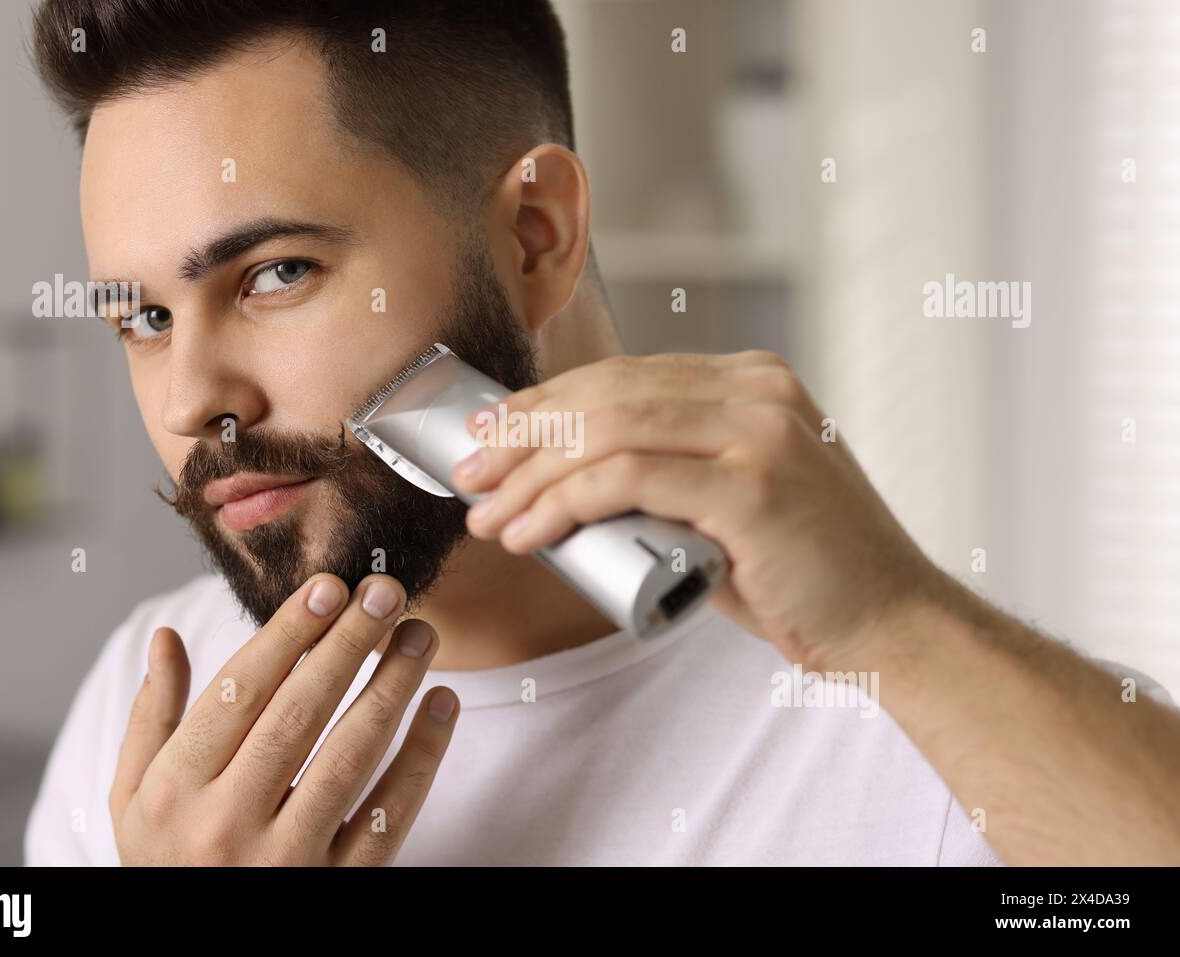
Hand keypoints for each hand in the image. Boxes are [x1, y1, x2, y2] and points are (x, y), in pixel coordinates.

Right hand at [109, 573, 458, 864]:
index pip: (238, 693)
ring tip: (419, 634)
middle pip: (298, 715)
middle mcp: (224, 827)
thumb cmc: (168, 863)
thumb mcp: (134, 800)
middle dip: (346, 644)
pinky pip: (387, 815)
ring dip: (392, 687)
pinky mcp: (338, 889)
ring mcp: (284, 862)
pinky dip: (422, 756)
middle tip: (385, 590)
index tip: (327, 588)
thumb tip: (167, 638)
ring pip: (349, 757)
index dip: (287, 635)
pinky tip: (442, 705)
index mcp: (172, 792)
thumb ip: (153, 720)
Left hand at [452, 351, 940, 670]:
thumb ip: (668, 476)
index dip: (545, 402)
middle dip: (523, 433)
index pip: (623, 377)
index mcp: (751, 382)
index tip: (493, 436)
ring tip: (488, 514)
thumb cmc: (805, 573)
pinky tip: (529, 531)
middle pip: (605, 394)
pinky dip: (563, 503)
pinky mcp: (752, 485)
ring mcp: (758, 432)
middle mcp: (756, 391)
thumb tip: (570, 484)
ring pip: (606, 431)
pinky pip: (627, 479)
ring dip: (531, 474)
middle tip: (471, 473)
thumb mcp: (729, 503)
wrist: (890, 622)